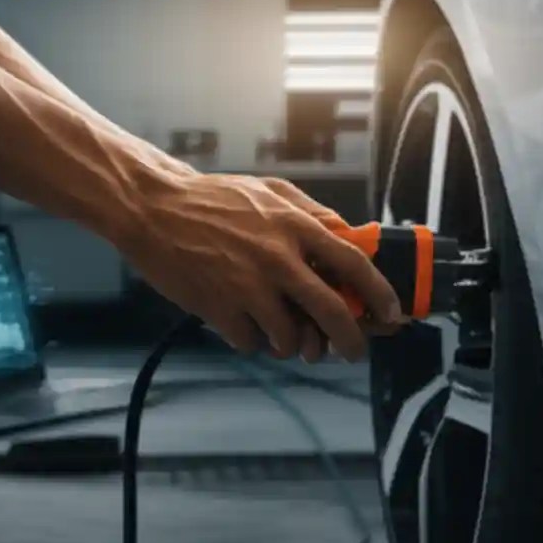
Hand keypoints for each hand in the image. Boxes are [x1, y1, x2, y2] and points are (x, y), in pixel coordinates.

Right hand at [119, 171, 404, 360]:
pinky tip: (244, 323)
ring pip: (290, 338)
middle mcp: (277, 258)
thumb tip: (349, 237)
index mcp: (294, 225)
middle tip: (351, 351)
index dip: (380, 294)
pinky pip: (251, 343)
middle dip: (350, 341)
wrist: (153, 209)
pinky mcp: (219, 309)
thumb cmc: (210, 199)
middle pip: (333, 313)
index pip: (354, 264)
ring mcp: (247, 287)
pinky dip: (253, 341)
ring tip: (281, 332)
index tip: (389, 314)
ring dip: (293, 344)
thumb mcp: (269, 191)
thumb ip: (311, 213)